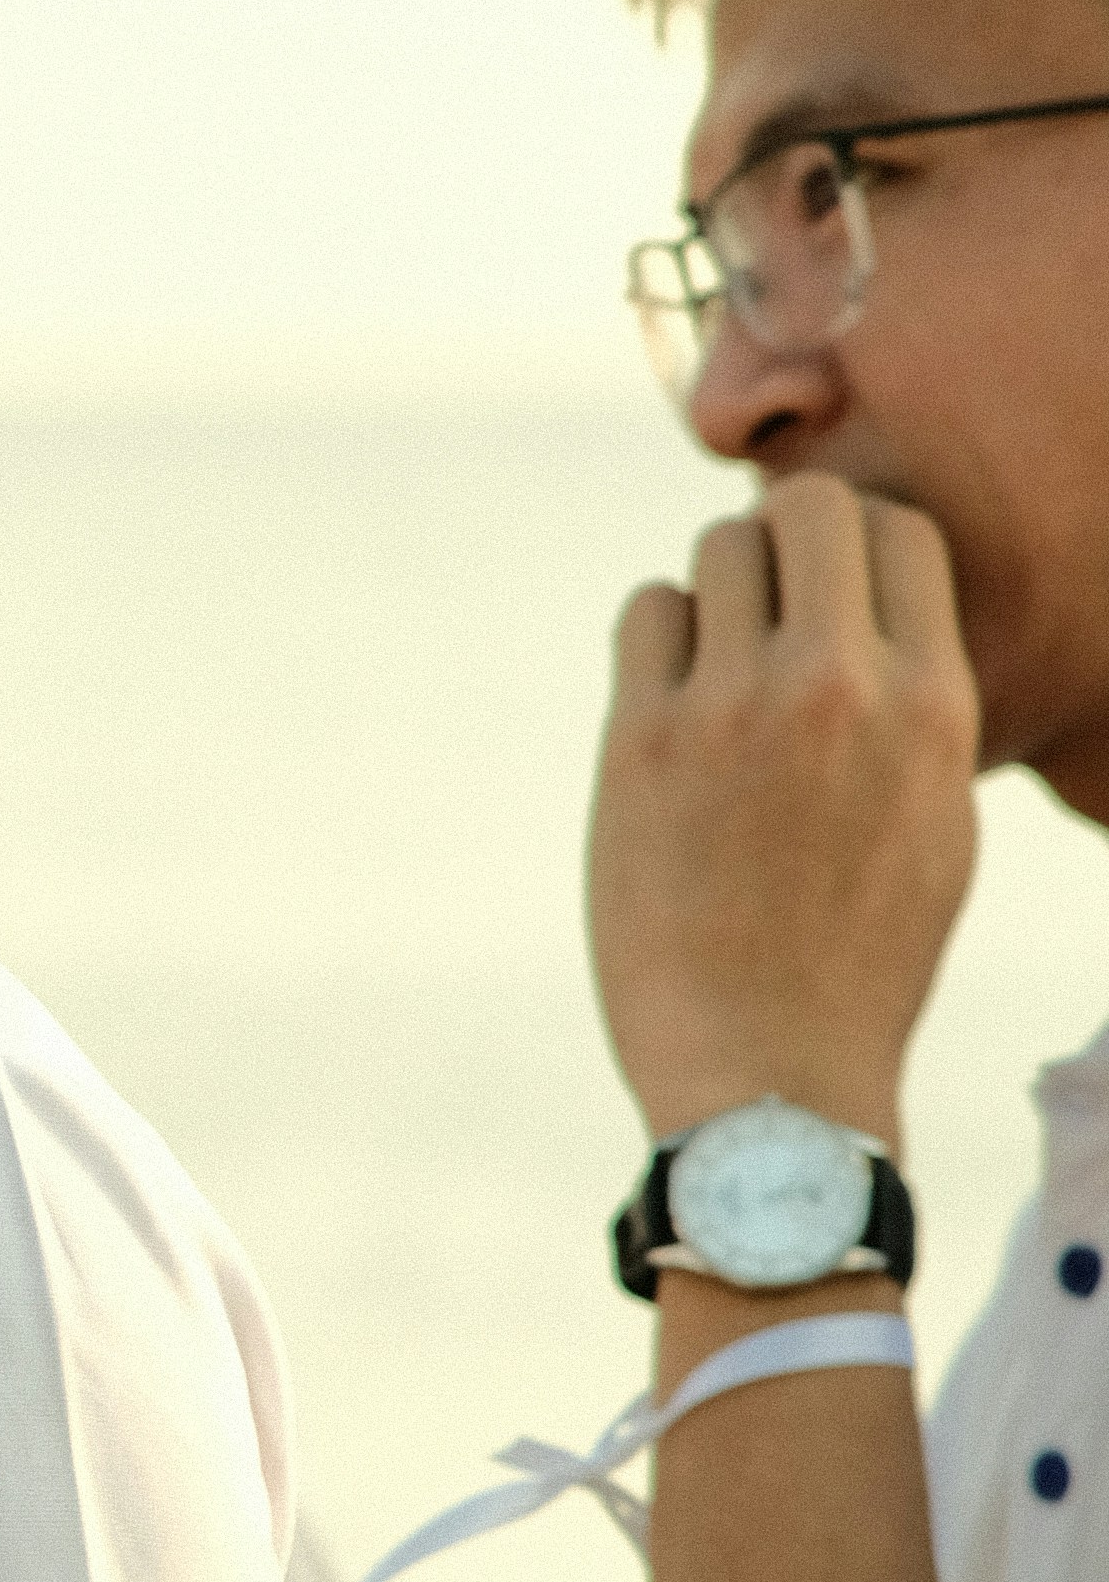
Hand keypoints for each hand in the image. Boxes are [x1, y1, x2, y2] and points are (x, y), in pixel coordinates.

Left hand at [589, 476, 976, 1146]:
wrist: (769, 1074)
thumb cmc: (859, 958)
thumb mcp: (937, 822)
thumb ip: (913, 704)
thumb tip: (870, 606)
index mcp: (935, 706)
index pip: (901, 530)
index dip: (858, 544)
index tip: (830, 593)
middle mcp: (842, 686)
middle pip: (807, 507)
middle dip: (782, 540)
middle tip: (765, 610)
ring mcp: (736, 707)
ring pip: (717, 547)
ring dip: (714, 590)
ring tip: (718, 671)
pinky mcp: (643, 740)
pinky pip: (644, 611)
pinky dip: (657, 638)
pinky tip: (668, 706)